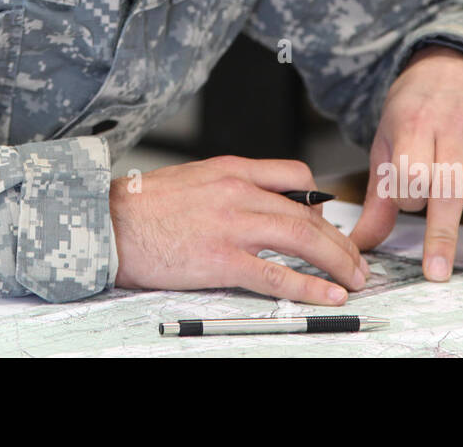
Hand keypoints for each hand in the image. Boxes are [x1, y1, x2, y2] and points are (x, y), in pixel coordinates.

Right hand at [110, 155, 370, 304]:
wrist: (108, 222)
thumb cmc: (142, 205)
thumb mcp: (193, 179)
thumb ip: (228, 187)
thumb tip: (257, 206)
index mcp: (232, 168)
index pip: (295, 176)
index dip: (320, 203)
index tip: (328, 222)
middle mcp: (239, 192)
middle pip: (308, 213)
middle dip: (339, 240)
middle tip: (354, 259)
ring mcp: (233, 225)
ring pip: (303, 239)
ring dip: (336, 261)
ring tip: (353, 279)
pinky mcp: (222, 259)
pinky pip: (277, 274)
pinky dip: (309, 286)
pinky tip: (327, 295)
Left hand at [350, 45, 462, 281]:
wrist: (453, 67)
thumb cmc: (414, 110)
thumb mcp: (386, 143)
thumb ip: (379, 197)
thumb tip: (360, 244)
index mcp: (415, 121)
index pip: (410, 169)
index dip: (406, 195)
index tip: (406, 202)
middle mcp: (455, 128)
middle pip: (448, 184)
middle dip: (440, 231)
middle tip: (435, 272)